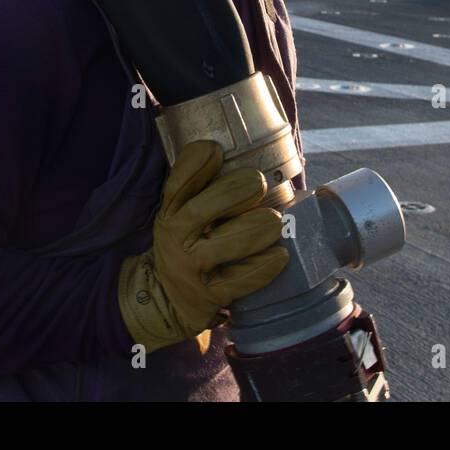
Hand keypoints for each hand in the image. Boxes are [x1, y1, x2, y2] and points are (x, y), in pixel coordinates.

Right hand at [118, 140, 288, 352]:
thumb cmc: (190, 244)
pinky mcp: (208, 296)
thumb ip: (205, 187)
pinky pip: (238, 282)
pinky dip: (262, 268)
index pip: (177, 184)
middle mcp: (176, 238)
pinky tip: (280, 256)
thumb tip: (240, 151)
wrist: (169, 300)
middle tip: (259, 183)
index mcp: (171, 211)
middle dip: (232, 193)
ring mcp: (190, 268)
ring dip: (253, 229)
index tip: (214, 149)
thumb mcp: (183, 214)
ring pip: (221, 246)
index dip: (193, 165)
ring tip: (275, 221)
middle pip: (199, 213)